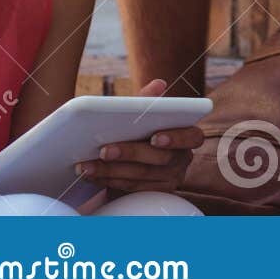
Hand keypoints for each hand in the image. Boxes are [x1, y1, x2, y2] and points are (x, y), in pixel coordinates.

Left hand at [77, 80, 204, 197]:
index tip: (154, 138)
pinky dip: (110, 181)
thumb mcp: (142, 118)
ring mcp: (170, 179)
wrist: (128, 163)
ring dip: (111, 170)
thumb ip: (148, 102)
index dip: (176, 138)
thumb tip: (158, 84)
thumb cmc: (139, 134)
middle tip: (104, 150)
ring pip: (142, 176)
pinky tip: (93, 175)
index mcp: (187, 136)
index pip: (193, 137)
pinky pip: (132, 188)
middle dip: (130, 153)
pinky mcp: (153, 194)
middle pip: (161, 158)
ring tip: (86, 165)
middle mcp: (182, 159)